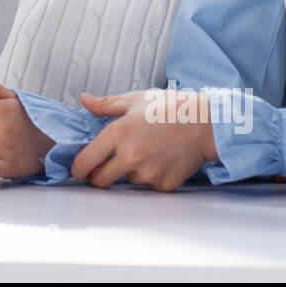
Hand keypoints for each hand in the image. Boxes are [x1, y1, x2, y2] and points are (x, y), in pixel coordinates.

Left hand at [69, 90, 217, 190]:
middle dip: (99, 176)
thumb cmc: (171, 108)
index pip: (85, 162)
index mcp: (118, 134)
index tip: (79, 170)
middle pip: (100, 181)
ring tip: (147, 152)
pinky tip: (161, 159)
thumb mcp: (136, 100)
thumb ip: (106, 104)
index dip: (78, 169)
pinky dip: (151, 177)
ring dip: (130, 172)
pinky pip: (148, 186)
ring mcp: (148, 173)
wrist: (206, 123)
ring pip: (127, 182)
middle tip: (107, 166)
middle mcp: (130, 156)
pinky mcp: (163, 185)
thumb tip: (84, 100)